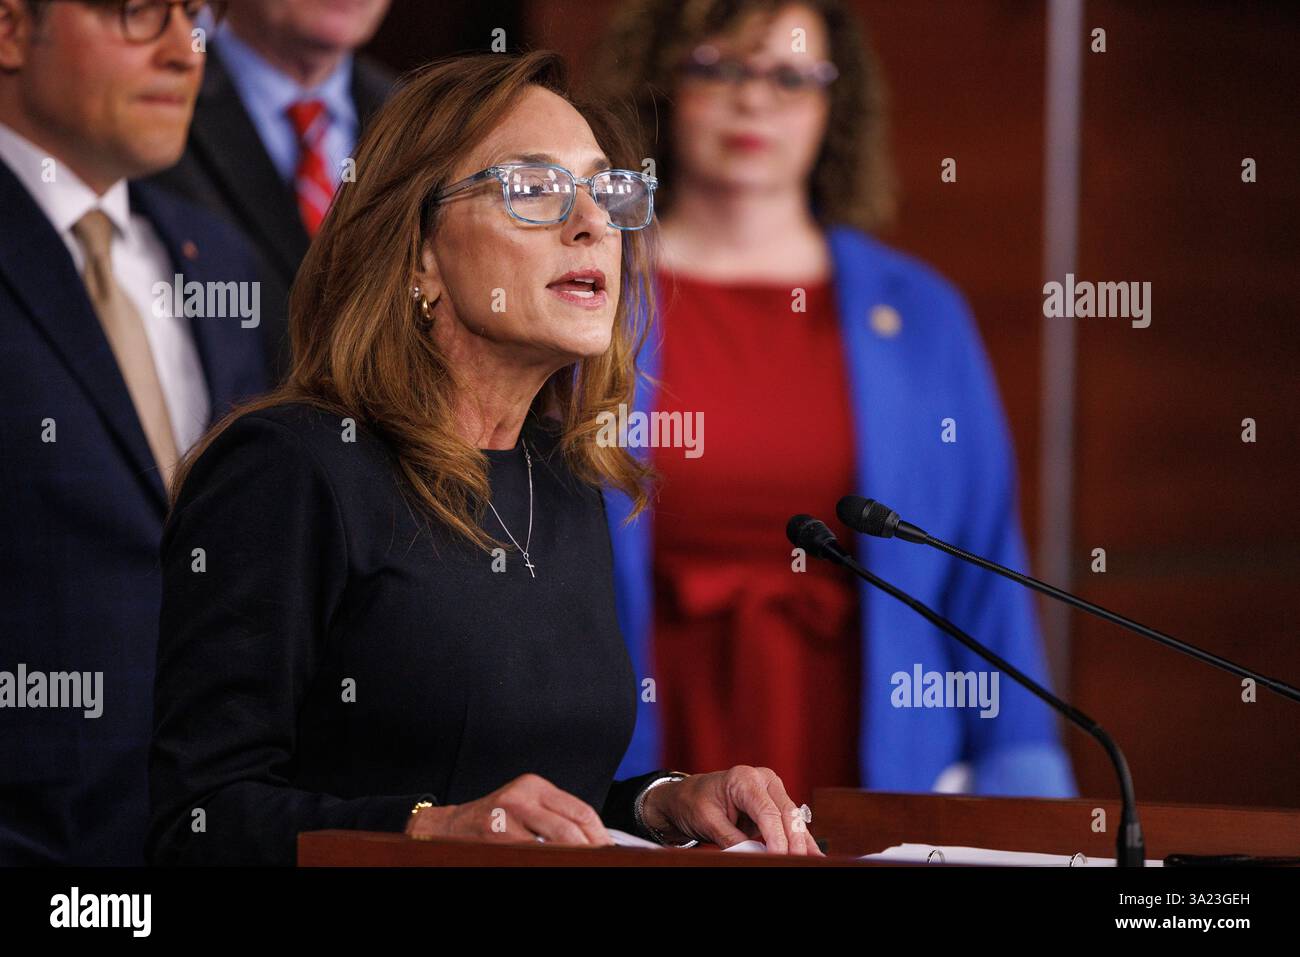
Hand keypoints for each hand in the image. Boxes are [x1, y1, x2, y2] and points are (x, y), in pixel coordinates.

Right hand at [405, 773, 613, 845]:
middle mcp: (521, 796)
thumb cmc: (494, 820)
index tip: (610, 852)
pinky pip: (532, 855)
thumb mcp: (525, 808)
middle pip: (571, 829)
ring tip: (583, 864)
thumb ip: (555, 818)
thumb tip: (595, 841)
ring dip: (571, 858)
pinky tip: (554, 863)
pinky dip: (547, 861)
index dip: (599, 836)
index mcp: (534, 786)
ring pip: (554, 845)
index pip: (580, 811)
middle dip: (590, 850)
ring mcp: (505, 817)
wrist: (448, 828)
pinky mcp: (494, 836)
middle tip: (602, 862)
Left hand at [641, 766, 824, 855]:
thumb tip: (754, 856)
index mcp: (744, 778)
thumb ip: (732, 839)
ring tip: (813, 861)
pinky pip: (790, 824)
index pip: (768, 811)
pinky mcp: (775, 804)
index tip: (778, 857)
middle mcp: (764, 780)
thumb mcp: (708, 821)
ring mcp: (772, 791)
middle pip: (786, 814)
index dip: (776, 838)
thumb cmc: (695, 803)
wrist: (690, 794)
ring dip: (802, 842)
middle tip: (797, 863)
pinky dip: (801, 839)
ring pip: (794, 819)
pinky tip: (814, 854)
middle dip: (794, 841)